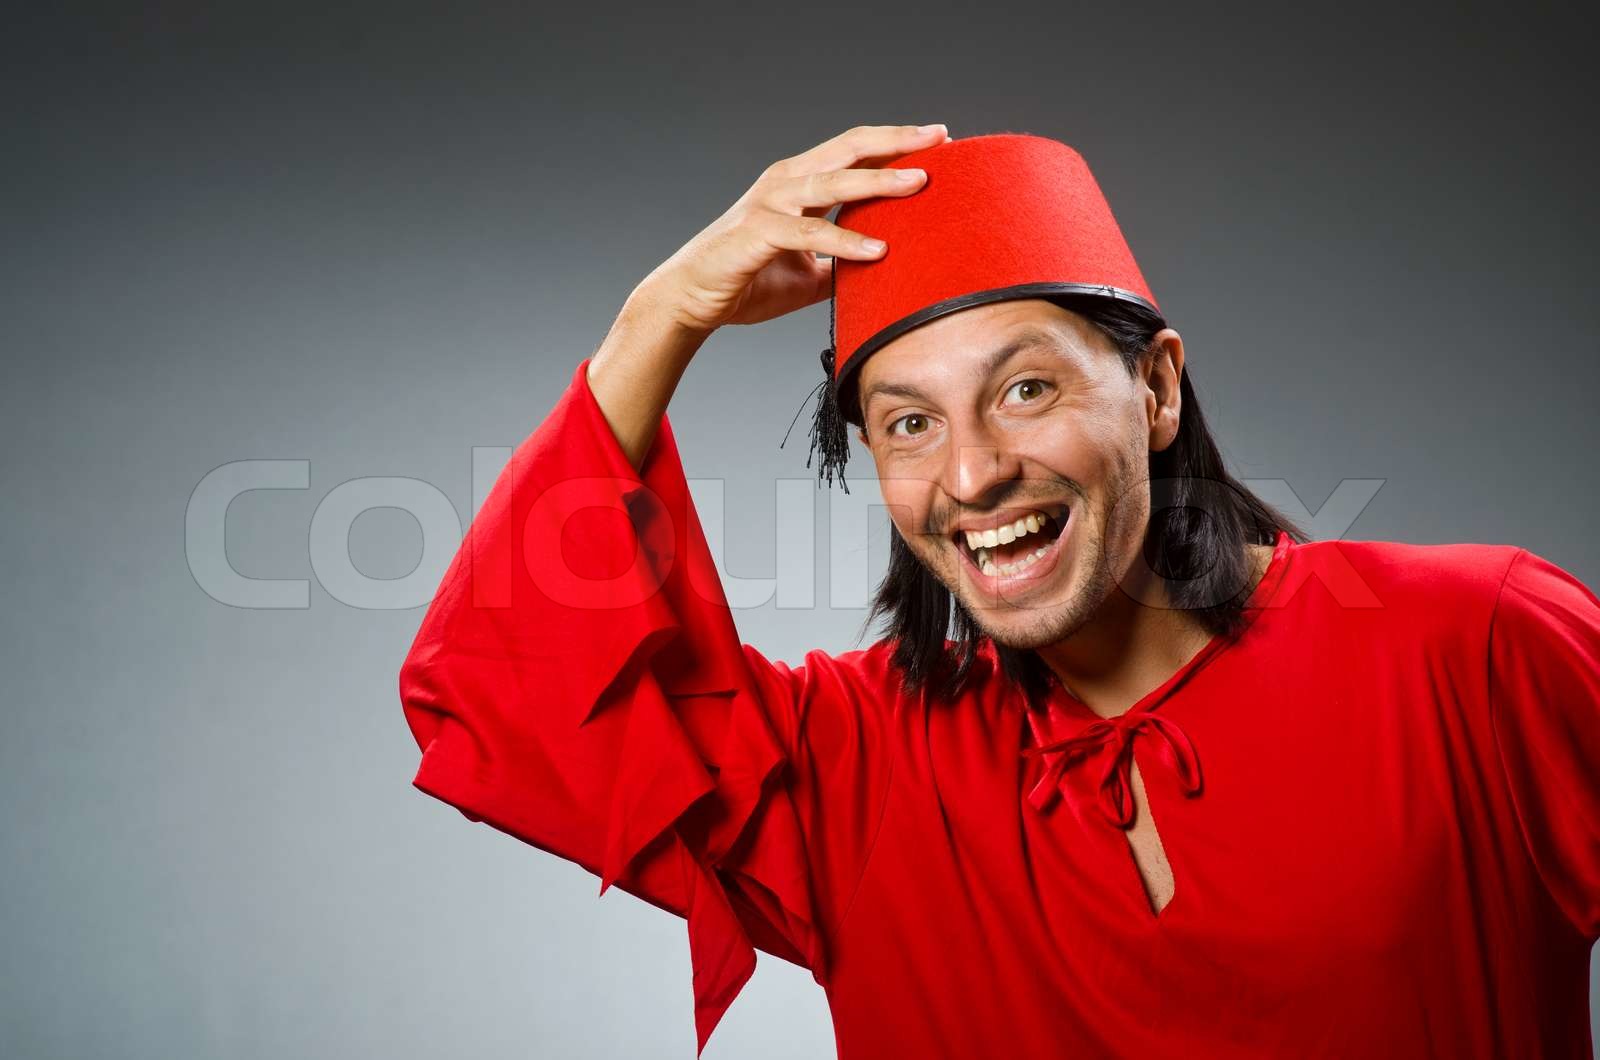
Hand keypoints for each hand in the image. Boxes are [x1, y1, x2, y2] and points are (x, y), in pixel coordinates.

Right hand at [636, 123, 944, 333]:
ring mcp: (770, 203)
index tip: (938, 141)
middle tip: (940, 139)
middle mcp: (785, 181)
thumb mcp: (809, 271)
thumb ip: (843, 262)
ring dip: (879, 181)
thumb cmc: (747, 280)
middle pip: (849, 148)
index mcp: (798, 182)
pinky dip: (846, 241)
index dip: (895, 143)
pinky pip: (810, 233)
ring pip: (833, 183)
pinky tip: (878, 250)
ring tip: (919, 183)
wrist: (692, 299)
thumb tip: (886, 272)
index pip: (854, 151)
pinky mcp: (758, 232)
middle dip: (897, 142)